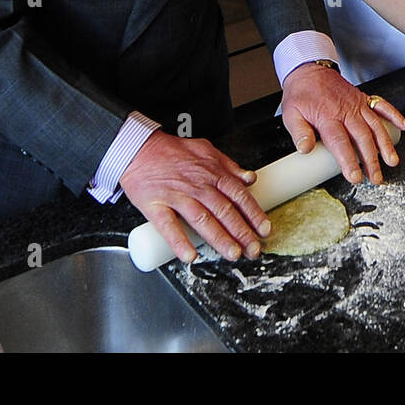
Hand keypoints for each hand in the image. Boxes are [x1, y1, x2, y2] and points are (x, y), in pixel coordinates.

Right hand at [120, 131, 268, 263]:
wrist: (139, 148)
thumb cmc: (173, 152)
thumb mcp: (207, 150)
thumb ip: (229, 166)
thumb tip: (250, 178)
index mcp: (213, 173)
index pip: (239, 196)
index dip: (254, 214)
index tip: (264, 230)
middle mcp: (198, 185)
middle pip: (225, 211)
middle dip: (242, 232)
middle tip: (253, 249)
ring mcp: (177, 195)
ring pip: (202, 220)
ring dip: (219, 238)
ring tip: (232, 254)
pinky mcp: (156, 205)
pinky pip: (168, 226)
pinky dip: (179, 242)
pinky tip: (190, 256)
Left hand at [280, 63, 404, 184]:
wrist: (309, 70)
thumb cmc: (301, 94)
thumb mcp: (291, 114)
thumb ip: (299, 132)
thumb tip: (305, 150)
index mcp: (327, 117)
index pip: (340, 142)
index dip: (348, 161)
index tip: (355, 177)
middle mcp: (346, 111)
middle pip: (362, 138)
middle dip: (371, 160)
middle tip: (376, 178)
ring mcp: (357, 104)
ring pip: (375, 125)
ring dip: (385, 144)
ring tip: (392, 161)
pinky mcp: (363, 98)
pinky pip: (382, 105)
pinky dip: (394, 115)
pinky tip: (403, 126)